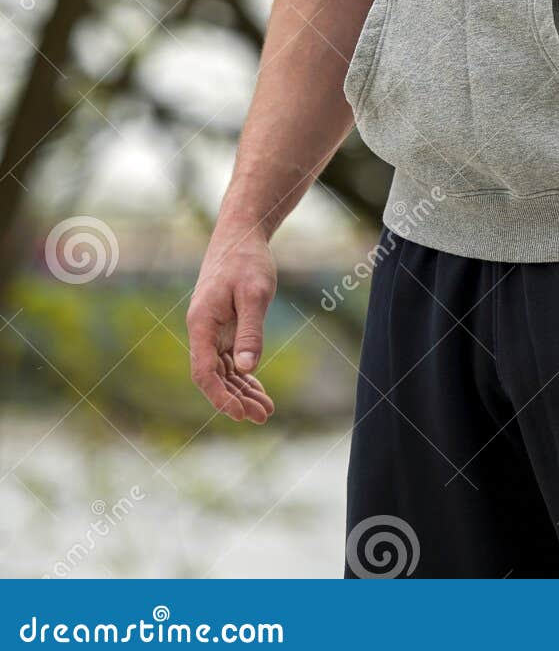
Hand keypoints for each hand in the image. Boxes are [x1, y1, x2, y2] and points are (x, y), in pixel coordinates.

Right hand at [187, 225, 276, 423]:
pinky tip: (258, 390)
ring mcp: (211, 329)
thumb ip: (251, 331)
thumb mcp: (255, 294)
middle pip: (214, 376)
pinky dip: (243, 375)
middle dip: (236, 399)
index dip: (220, 396)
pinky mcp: (223, 326)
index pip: (204, 371)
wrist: (242, 233)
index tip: (240, 413)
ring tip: (266, 410)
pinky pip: (230, 359)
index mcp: (201, 323)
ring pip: (223, 370)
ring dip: (241, 391)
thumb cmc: (247, 260)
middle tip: (262, 416)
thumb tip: (246, 369)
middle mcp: (202, 330)